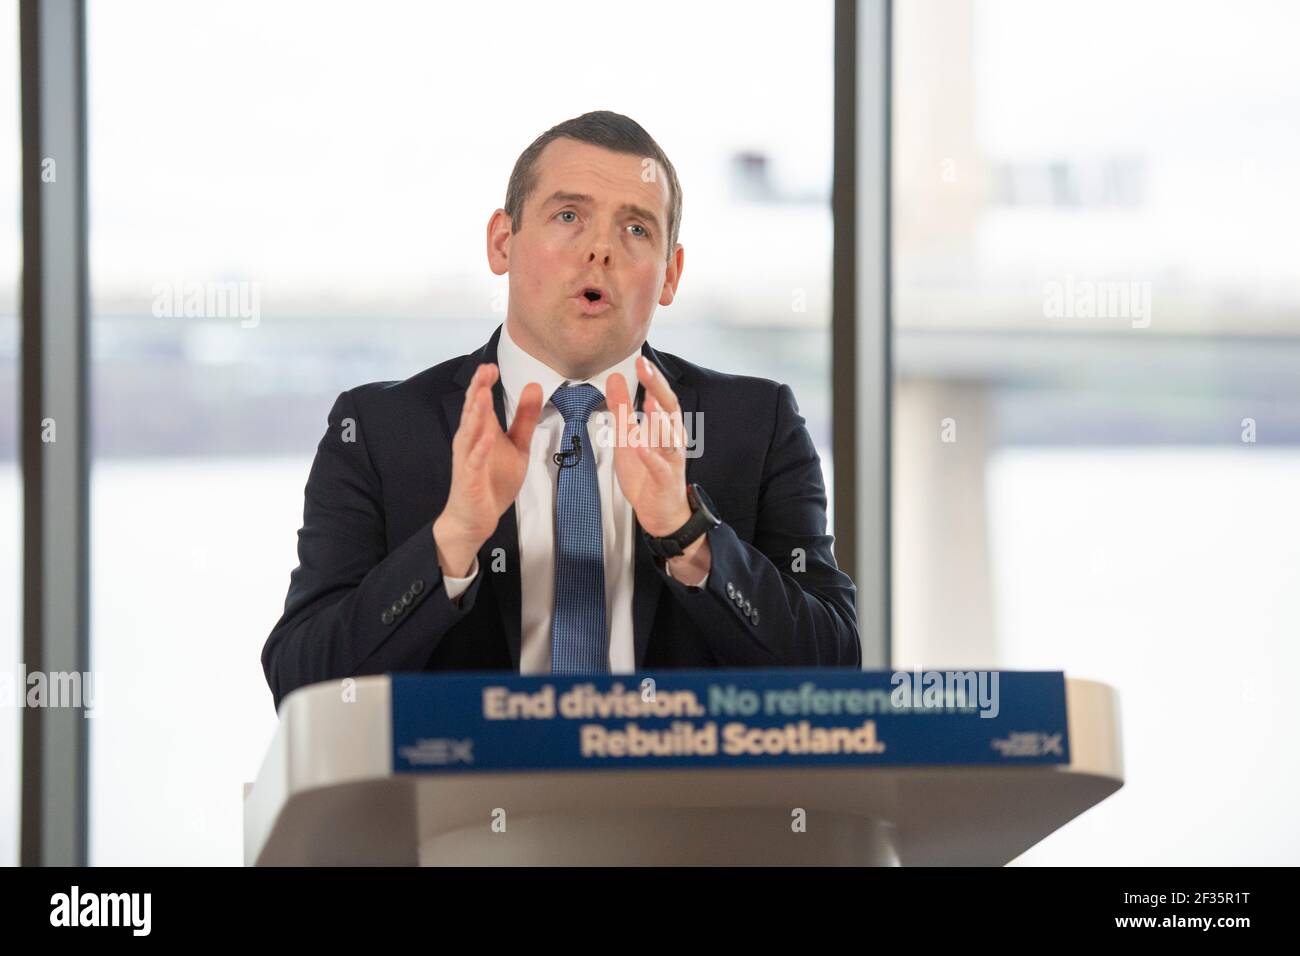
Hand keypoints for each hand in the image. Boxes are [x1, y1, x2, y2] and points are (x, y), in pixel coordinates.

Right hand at [433, 363, 541, 576]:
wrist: (476, 518)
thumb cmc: (493, 480)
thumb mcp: (517, 445)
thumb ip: (525, 418)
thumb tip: (534, 386)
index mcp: (481, 430)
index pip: (480, 401)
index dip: (484, 383)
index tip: (493, 366)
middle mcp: (471, 441)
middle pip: (472, 411)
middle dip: (477, 390)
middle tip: (485, 370)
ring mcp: (468, 459)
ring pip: (470, 432)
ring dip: (475, 413)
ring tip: (481, 394)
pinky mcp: (470, 478)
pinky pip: (475, 462)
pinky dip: (480, 449)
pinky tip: (487, 438)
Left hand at [605, 355, 692, 537]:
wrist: (662, 511)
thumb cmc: (648, 472)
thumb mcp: (628, 436)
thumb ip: (622, 409)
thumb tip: (615, 378)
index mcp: (665, 427)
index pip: (661, 397)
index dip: (652, 379)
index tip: (641, 360)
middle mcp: (672, 439)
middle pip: (670, 409)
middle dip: (657, 388)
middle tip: (646, 369)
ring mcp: (671, 459)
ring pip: (670, 437)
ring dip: (659, 420)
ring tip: (649, 402)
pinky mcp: (666, 479)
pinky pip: (659, 466)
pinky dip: (650, 455)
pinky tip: (640, 445)